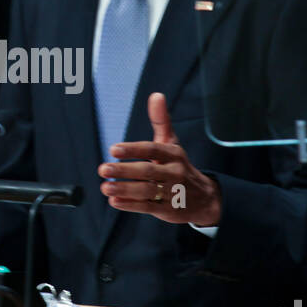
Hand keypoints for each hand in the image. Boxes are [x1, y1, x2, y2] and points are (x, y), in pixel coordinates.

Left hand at [97, 92, 221, 225]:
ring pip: (146, 191)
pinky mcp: (168, 210)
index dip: (133, 149)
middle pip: (148, 171)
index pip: (153, 149)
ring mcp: (172, 192)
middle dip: (125, 170)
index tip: (113, 149)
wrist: (204, 198)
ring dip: (125, 189)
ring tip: (105, 187)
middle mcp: (174, 173)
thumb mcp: (172, 143)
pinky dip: (130, 205)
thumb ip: (161, 121)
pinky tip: (115, 201)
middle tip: (103, 169)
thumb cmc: (180, 166)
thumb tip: (156, 95)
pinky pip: (147, 207)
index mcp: (174, 154)